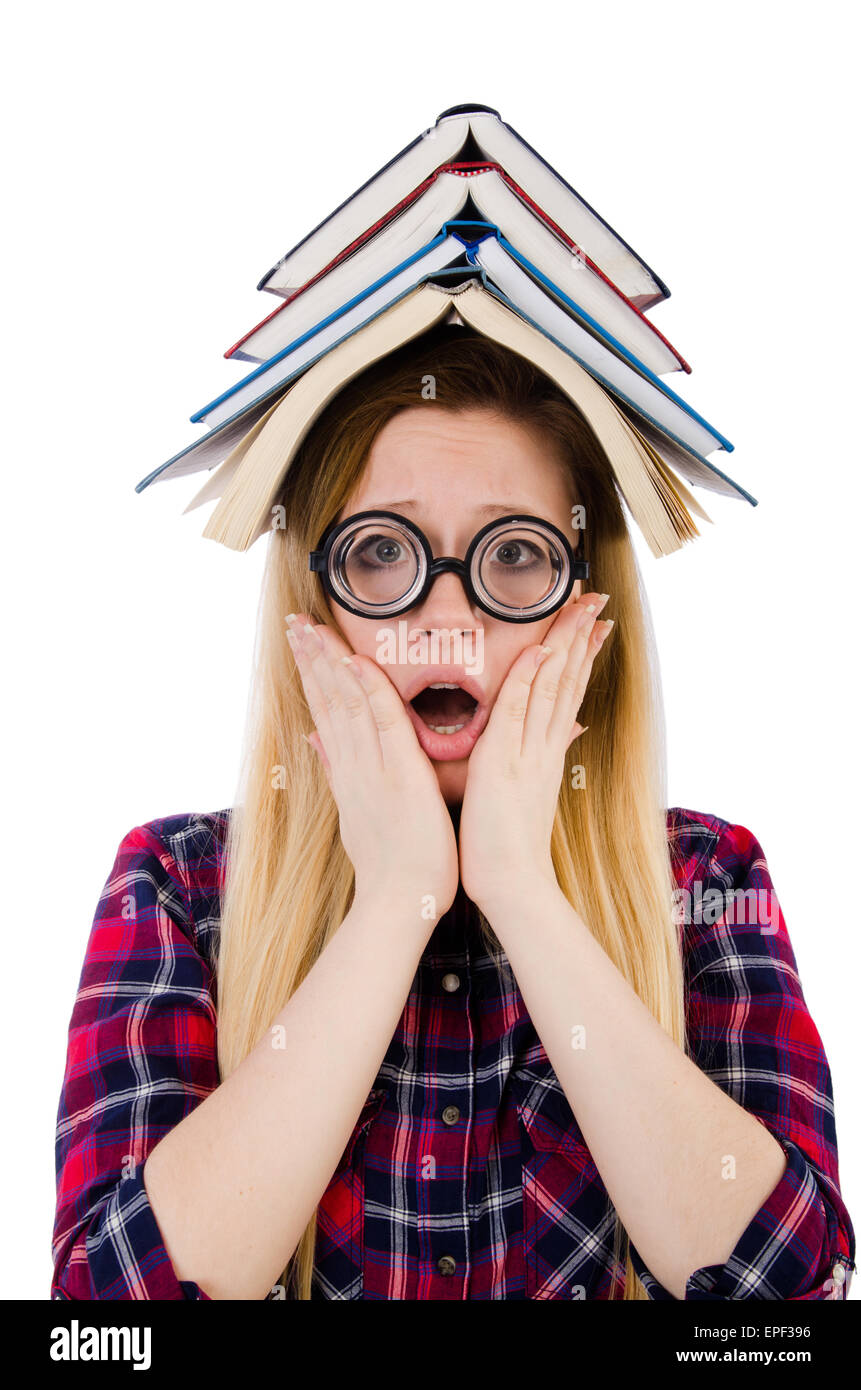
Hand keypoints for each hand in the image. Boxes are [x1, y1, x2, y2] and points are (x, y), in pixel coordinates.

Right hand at [286, 614, 459, 923]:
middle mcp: (352, 764)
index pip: (326, 711)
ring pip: (345, 704)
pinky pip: (382, 723)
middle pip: (327, 700)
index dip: (313, 673)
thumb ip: (338, 772)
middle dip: (311, 657)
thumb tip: (314, 741)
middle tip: (295, 621)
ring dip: (327, 662)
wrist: (399, 903)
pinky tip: (354, 662)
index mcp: (347, 772)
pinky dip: (368, 691)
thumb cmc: (390, 864)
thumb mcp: (356, 814)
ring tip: (309, 628)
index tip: (301, 640)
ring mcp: (371, 768)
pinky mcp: (399, 774)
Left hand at [458, 593, 613, 914]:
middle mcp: (545, 747)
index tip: (594, 622)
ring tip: (580, 609)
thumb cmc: (510, 846)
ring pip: (551, 688)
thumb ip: (542, 758)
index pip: (568, 692)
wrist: (513, 885)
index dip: (581, 654)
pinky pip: (517, 713)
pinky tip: (539, 652)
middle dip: (582, 637)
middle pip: (568, 681)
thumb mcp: (528, 794)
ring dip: (565, 645)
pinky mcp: (503, 764)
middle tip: (597, 599)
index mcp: (547, 753)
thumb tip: (567, 731)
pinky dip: (529, 680)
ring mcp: (528, 753)